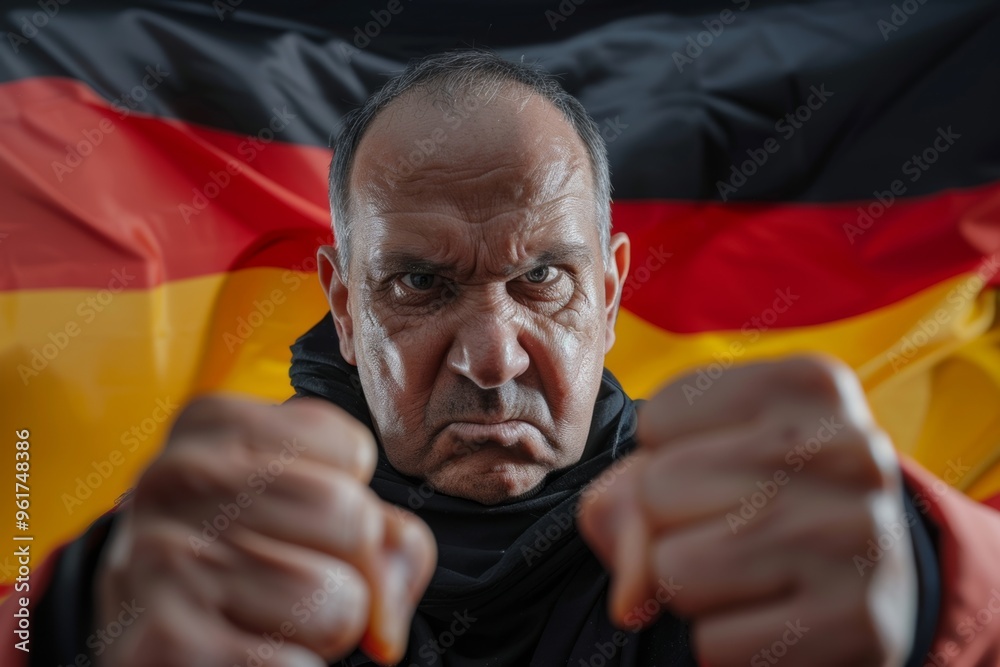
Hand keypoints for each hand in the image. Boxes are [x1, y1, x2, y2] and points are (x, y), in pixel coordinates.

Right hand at [95, 395, 435, 665]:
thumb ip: (379, 530)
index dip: (355, 506)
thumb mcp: (300, 511)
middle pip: (351, 519)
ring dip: (324, 632)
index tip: (309, 528)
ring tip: (267, 623)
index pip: (352, 450)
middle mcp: (178, 478)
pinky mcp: (160, 646)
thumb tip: (389, 614)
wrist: (138, 633)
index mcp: (213, 425)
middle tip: (298, 587)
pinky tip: (246, 658)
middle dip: (354, 572)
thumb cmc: (238, 559)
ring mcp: (162, 561)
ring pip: (336, 601)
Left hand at [578, 356, 917, 665]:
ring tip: (750, 572)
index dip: (665, 458)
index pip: (657, 419)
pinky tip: (772, 618)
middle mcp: (848, 450)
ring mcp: (860, 538)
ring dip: (688, 586)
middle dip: (670, 523)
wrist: (873, 581)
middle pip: (659, 491)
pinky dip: (722, 643)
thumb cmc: (760, 498)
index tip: (725, 469)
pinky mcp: (859, 626)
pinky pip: (712, 644)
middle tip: (738, 527)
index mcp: (811, 385)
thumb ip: (629, 497)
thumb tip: (630, 599)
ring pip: (674, 570)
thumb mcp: (697, 457)